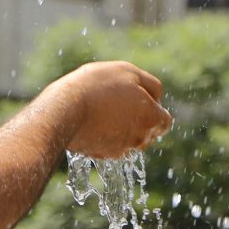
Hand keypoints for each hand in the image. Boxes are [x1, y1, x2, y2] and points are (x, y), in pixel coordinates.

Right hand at [46, 61, 172, 158]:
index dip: (154, 109)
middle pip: (148, 132)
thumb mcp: (128, 72)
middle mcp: (140, 138)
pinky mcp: (102, 155)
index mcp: (151, 118)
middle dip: (139, 119)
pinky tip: (92, 121)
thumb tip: (157, 98)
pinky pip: (109, 145)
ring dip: (122, 128)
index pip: (164, 122)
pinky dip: (105, 136)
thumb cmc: (97, 86)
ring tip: (103, 110)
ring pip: (129, 139)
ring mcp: (120, 149)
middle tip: (118, 102)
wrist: (64, 110)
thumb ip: (150, 85)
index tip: (139, 100)